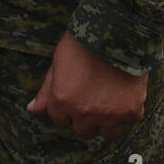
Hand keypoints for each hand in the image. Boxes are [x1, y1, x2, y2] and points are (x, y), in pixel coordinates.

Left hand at [27, 31, 147, 139]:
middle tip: (93, 97)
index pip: (61, 121)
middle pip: (83, 131)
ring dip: (107, 120)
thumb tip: (32, 109)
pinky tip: (124, 91)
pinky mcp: (131, 112)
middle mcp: (84, 112)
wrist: (115, 31)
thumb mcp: (58, 62)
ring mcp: (109, 114)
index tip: (76, 97)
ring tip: (109, 97)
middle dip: (86, 117)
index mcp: (62, 100)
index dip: (67, 109)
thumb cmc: (83, 42)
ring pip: (107, 132)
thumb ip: (47, 90)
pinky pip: (128, 121)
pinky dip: (128, 110)